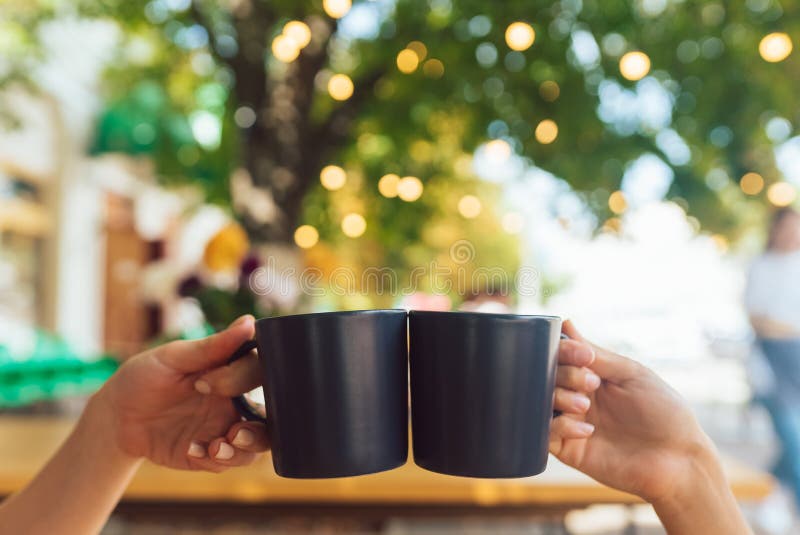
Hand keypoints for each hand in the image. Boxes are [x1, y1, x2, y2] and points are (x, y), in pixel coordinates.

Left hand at [92, 315, 269, 471]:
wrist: (115, 416)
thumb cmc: (145, 377)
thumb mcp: (173, 357)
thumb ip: (213, 346)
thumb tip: (249, 322)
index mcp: (231, 373)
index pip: (260, 372)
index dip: (241, 378)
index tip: (204, 383)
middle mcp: (234, 402)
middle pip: (273, 417)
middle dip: (260, 430)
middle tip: (234, 432)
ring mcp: (223, 429)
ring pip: (256, 445)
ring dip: (243, 449)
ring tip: (216, 448)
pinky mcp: (208, 454)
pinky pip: (226, 462)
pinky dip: (215, 460)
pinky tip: (191, 450)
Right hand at [549, 320, 713, 500]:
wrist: (679, 460)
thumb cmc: (663, 413)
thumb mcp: (632, 374)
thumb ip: (596, 355)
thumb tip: (565, 325)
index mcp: (592, 376)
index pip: (560, 356)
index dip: (563, 351)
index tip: (582, 355)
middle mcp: (577, 396)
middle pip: (546, 376)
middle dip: (564, 374)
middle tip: (591, 383)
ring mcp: (572, 423)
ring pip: (540, 403)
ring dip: (559, 398)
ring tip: (585, 405)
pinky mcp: (569, 450)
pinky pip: (546, 434)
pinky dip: (560, 426)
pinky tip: (587, 430)